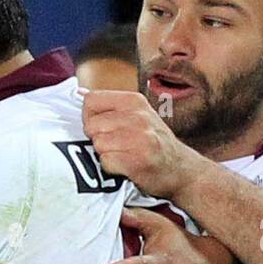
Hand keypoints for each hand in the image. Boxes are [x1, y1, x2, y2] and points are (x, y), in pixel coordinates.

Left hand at [83, 90, 205, 200]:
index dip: (89, 117)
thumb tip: (80, 92)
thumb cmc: (154, 144)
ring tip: (123, 155)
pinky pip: (105, 162)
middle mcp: (138, 116)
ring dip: (105, 155)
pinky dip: (111, 169)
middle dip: (97, 139)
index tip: (102, 128)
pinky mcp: (138, 160)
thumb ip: (110, 106)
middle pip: (90, 126)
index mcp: (134, 101)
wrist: (182, 171)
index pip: (90, 101)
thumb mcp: (138, 115)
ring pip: (97, 144)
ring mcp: (139, 138)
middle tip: (116, 146)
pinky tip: (126, 166)